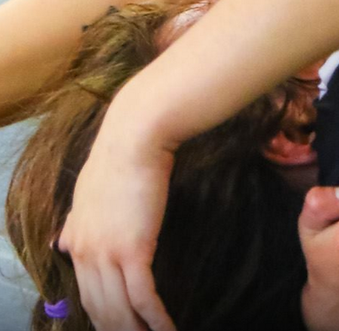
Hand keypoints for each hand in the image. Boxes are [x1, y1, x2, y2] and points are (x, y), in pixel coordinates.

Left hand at [59, 100, 176, 330]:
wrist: (135, 138)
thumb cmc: (119, 154)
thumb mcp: (87, 191)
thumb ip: (76, 220)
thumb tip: (61, 239)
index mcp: (76, 239)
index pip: (86, 291)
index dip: (102, 315)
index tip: (117, 326)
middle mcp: (86, 253)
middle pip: (101, 306)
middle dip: (119, 328)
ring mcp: (108, 253)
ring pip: (121, 307)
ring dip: (137, 329)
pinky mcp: (134, 250)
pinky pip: (144, 295)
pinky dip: (155, 317)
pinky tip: (168, 327)